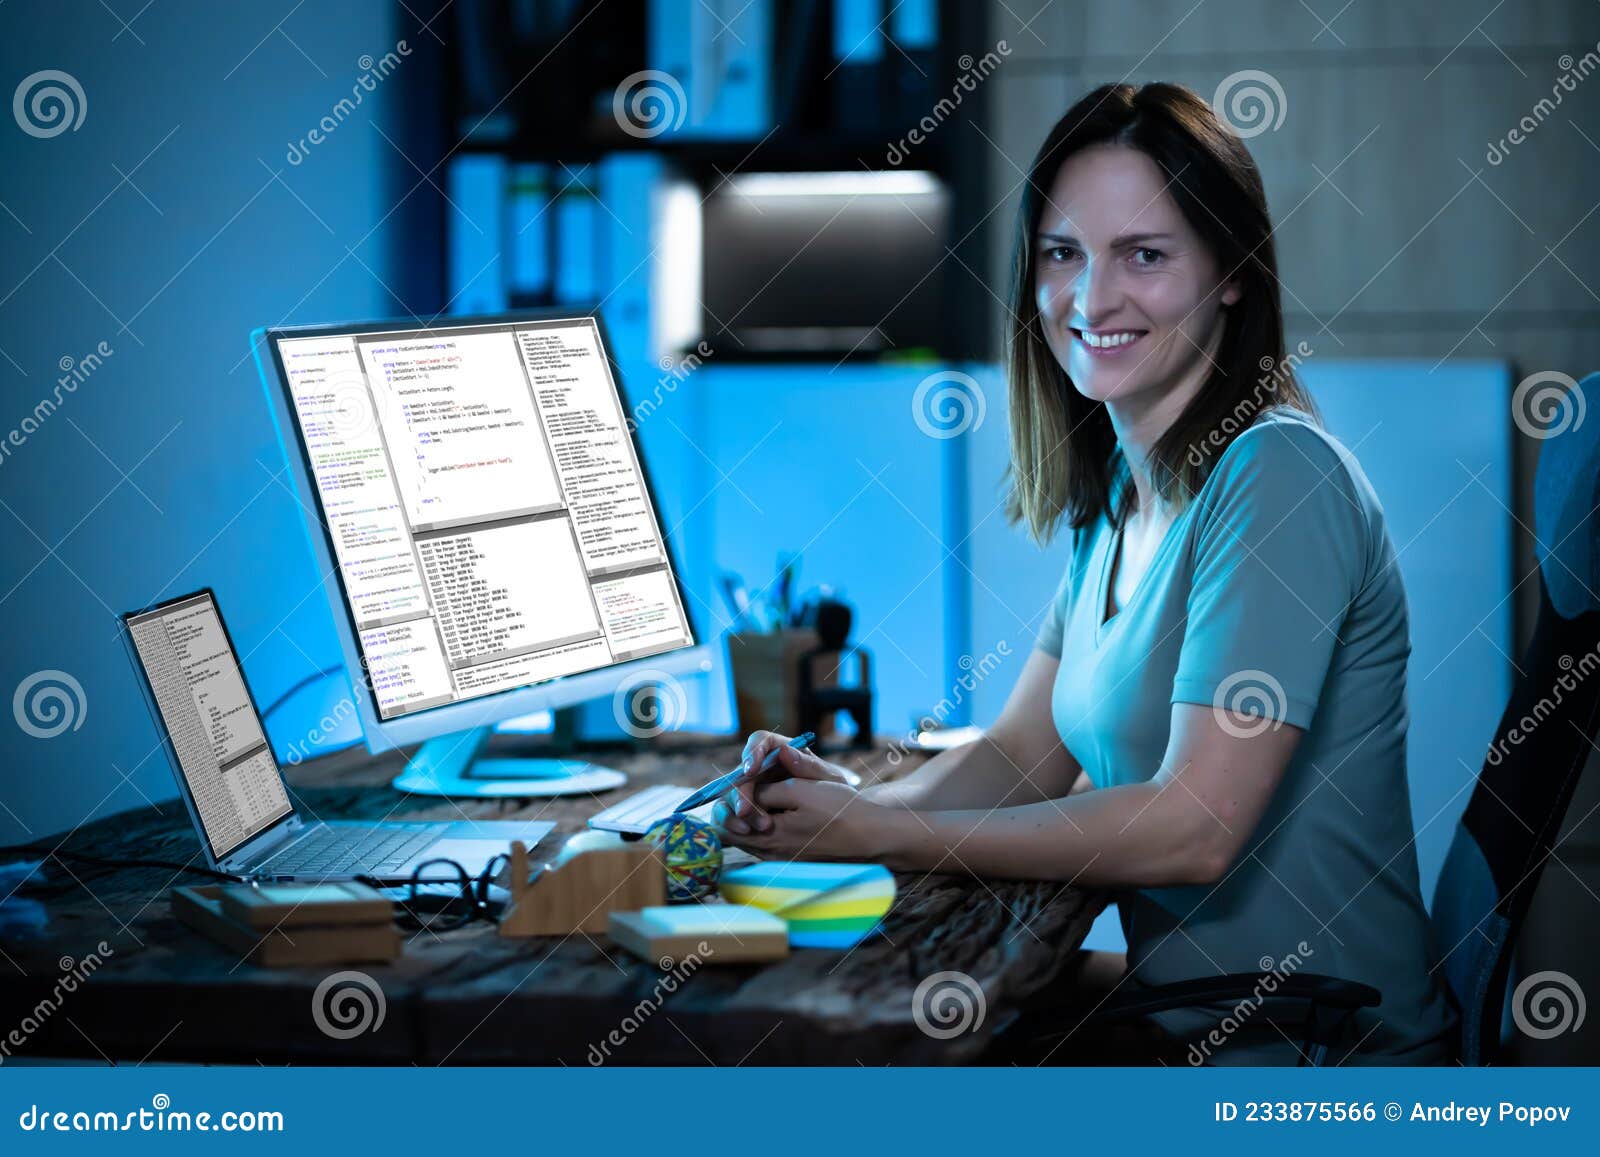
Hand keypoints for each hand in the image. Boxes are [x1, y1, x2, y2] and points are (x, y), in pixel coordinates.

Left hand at [716, 777, 886, 861]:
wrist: (871, 836)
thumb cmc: (840, 811)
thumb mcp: (801, 789)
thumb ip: (767, 789)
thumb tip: (743, 786)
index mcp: (769, 838)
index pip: (724, 826)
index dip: (727, 801)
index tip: (744, 782)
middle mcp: (770, 854)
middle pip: (731, 833)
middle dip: (735, 808)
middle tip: (751, 787)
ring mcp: (780, 858)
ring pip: (748, 836)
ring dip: (750, 815)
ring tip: (769, 795)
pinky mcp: (790, 857)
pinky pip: (764, 840)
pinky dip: (764, 823)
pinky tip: (781, 810)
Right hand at [717, 731, 851, 835]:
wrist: (835, 819)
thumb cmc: (834, 793)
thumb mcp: (829, 780)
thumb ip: (809, 766)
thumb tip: (785, 751)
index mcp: (781, 752)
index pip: (761, 741)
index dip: (752, 753)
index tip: (750, 770)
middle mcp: (762, 768)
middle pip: (740, 772)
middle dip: (740, 792)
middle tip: (745, 811)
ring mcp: (752, 789)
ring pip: (728, 795)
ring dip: (730, 811)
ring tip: (745, 828)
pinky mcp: (746, 810)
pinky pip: (728, 814)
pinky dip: (728, 824)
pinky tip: (739, 834)